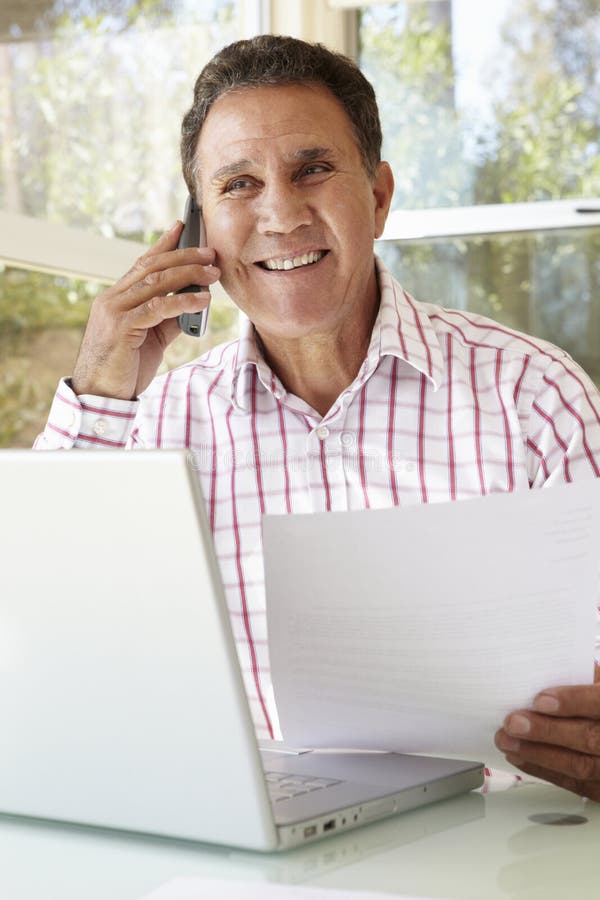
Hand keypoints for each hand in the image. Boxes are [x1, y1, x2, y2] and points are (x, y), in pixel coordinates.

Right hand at [72, 221, 219, 399]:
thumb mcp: (150, 339)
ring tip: (213, 273)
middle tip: (210, 253)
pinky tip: (202, 300)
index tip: (181, 227)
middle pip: (152, 267)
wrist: (99, 395)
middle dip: (184, 256)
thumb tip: (194, 304)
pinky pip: (157, 308)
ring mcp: (115, 311)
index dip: (163, 244)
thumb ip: (167, 319)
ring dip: (189, 275)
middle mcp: (113, 299)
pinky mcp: (121, 327)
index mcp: (117, 298)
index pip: (142, 263)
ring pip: (156, 282)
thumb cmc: (123, 369)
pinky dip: (183, 301)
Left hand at [495, 665, 599, 799]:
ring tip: (507, 741)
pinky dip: (543, 770)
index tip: (540, 700)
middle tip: (513, 723)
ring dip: (537, 753)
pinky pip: (574, 784)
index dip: (572, 701)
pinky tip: (519, 757)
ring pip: (579, 765)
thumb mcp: (599, 682)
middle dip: (547, 731)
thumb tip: (538, 671)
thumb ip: (579, 677)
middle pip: (589, 738)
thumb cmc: (599, 701)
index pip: (599, 702)